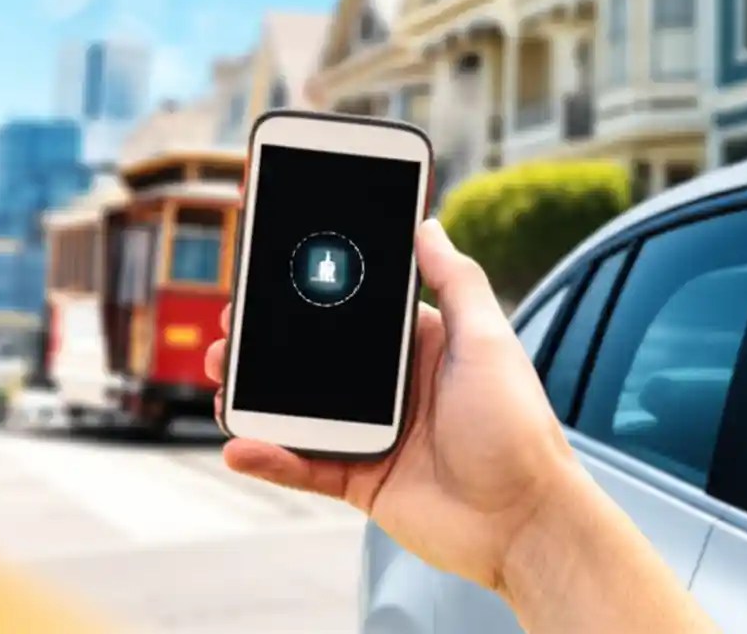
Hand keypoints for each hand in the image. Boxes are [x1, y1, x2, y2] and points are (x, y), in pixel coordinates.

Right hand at [204, 219, 579, 591]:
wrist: (525, 522)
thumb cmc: (518, 427)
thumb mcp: (489, 341)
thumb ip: (457, 282)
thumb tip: (427, 224)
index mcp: (423, 347)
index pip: (358, 311)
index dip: (315, 293)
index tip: (271, 275)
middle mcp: (396, 388)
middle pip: (318, 358)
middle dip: (270, 344)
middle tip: (229, 328)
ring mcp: (376, 434)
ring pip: (301, 410)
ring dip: (257, 396)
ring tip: (221, 377)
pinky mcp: (363, 480)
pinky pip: (304, 467)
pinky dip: (269, 457)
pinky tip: (238, 444)